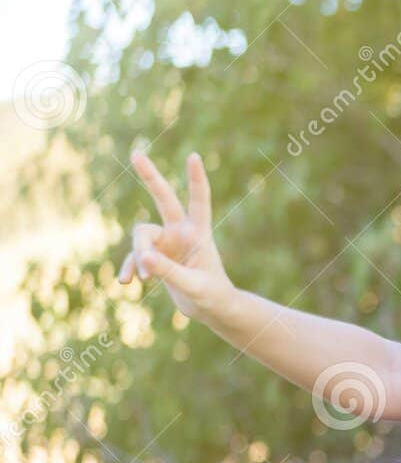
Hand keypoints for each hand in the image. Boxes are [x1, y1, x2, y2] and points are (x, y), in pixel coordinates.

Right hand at [118, 150, 234, 321]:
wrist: (211, 310)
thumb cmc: (212, 296)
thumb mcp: (193, 286)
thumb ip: (168, 271)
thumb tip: (143, 256)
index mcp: (199, 233)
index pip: (199, 201)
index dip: (196, 179)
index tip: (194, 156)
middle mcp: (182, 232)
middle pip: (164, 199)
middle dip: (150, 176)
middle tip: (136, 153)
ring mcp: (167, 242)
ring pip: (141, 237)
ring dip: (139, 256)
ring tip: (144, 279)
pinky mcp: (156, 256)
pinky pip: (136, 256)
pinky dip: (131, 267)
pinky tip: (126, 282)